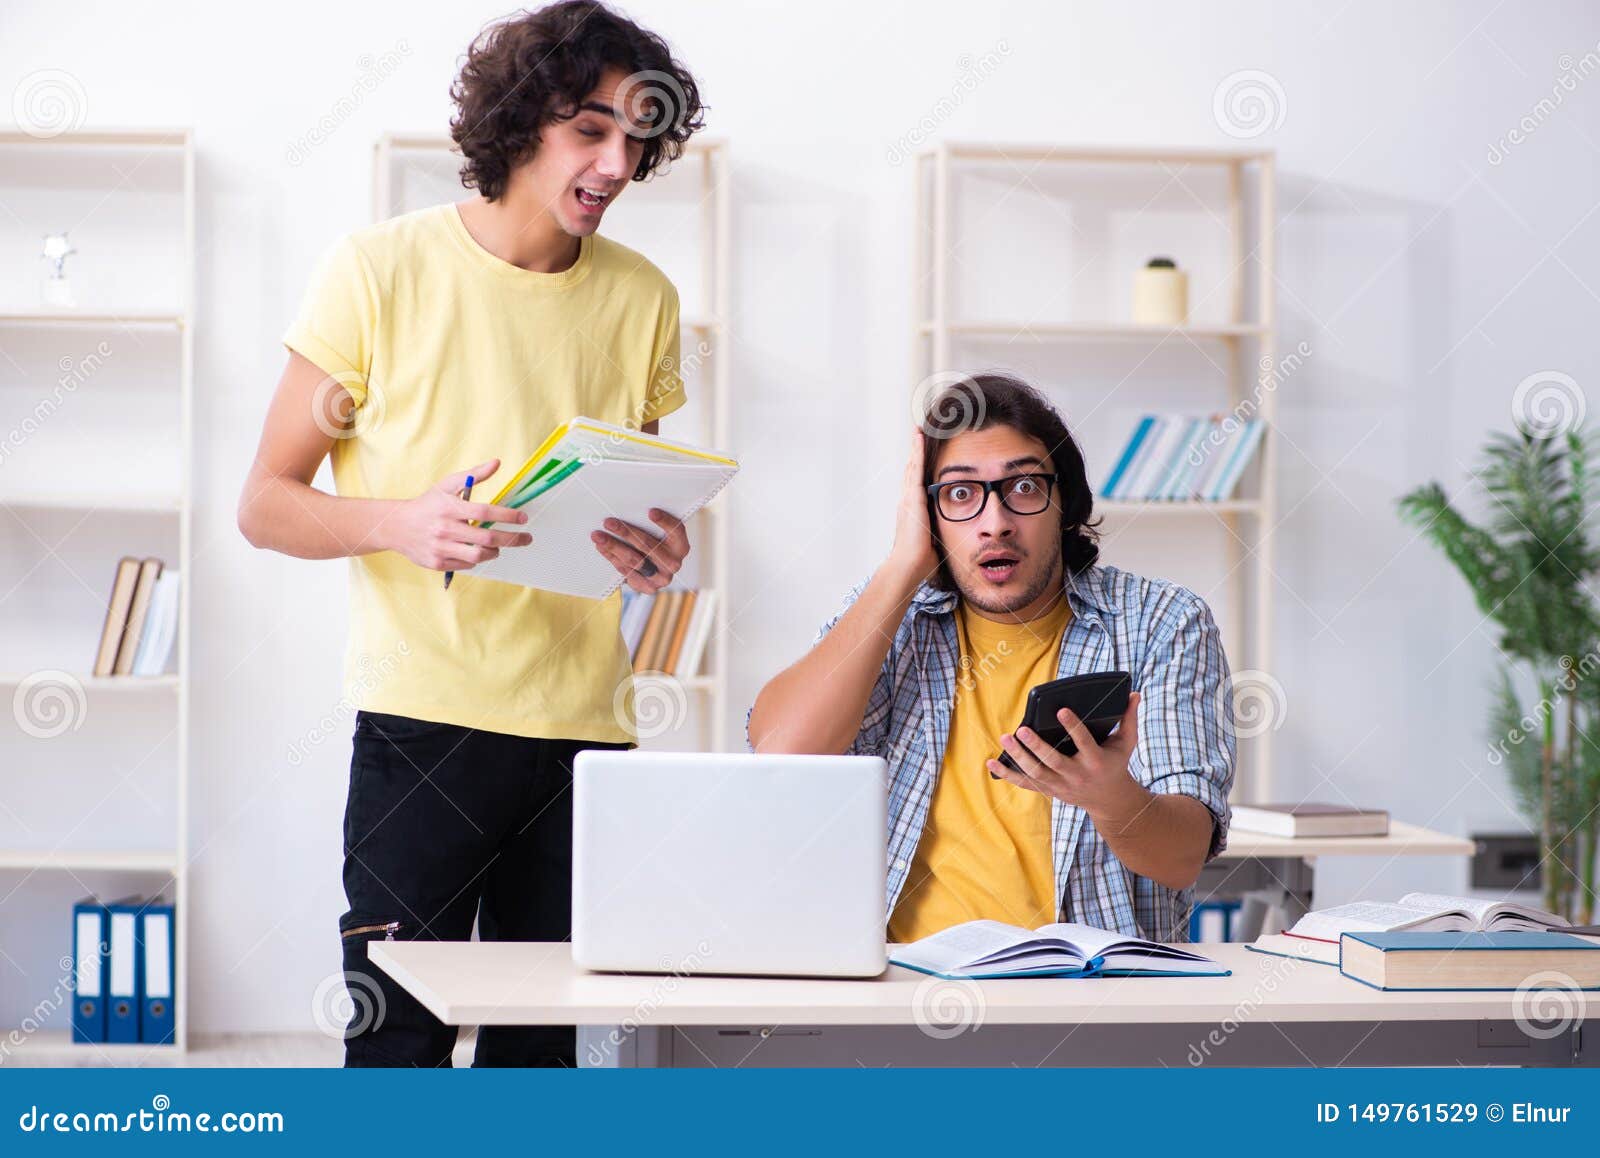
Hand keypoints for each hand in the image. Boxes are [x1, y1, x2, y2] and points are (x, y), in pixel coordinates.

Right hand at [384, 458, 531, 571]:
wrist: (397, 526)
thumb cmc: (428, 504)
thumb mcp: (447, 485)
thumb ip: (474, 474)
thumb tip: (497, 463)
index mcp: (449, 507)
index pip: (484, 511)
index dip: (507, 515)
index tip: (523, 518)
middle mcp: (445, 528)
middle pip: (487, 537)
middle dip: (512, 539)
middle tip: (526, 538)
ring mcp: (441, 547)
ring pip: (479, 555)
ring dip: (495, 551)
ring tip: (498, 546)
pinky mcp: (437, 563)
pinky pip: (467, 565)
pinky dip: (477, 559)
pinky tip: (477, 551)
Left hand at [591, 509, 689, 593]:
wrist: (654, 570)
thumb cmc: (655, 543)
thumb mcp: (658, 533)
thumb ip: (650, 524)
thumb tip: (628, 508)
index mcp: (681, 546)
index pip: (676, 531)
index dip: (665, 521)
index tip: (651, 511)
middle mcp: (674, 563)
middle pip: (648, 546)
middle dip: (626, 532)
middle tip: (609, 522)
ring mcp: (661, 577)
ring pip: (634, 560)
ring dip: (613, 546)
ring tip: (598, 536)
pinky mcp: (648, 587)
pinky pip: (626, 571)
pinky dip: (612, 558)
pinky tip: (602, 548)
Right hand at [886, 427, 938, 588]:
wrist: (908, 565)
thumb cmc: (920, 559)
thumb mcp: (933, 540)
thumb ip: (939, 530)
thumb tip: (952, 533)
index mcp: (912, 510)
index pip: (915, 482)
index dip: (917, 466)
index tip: (921, 454)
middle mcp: (906, 500)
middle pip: (911, 469)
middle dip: (915, 451)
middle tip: (918, 432)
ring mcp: (907, 498)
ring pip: (912, 465)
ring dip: (915, 447)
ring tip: (918, 430)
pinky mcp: (912, 498)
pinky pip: (915, 469)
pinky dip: (917, 453)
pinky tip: (920, 438)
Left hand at [986, 692, 1150, 825]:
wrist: (1111, 801)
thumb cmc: (1115, 764)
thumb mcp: (1126, 743)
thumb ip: (1129, 718)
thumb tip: (1134, 693)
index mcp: (1096, 761)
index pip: (1084, 742)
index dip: (1073, 726)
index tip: (1061, 710)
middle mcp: (1077, 775)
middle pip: (1054, 762)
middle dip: (1037, 746)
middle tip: (1021, 729)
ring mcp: (1061, 785)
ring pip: (1037, 773)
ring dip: (1019, 757)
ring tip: (1006, 737)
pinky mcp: (1049, 790)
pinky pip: (1025, 783)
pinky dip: (1007, 774)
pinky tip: (992, 762)